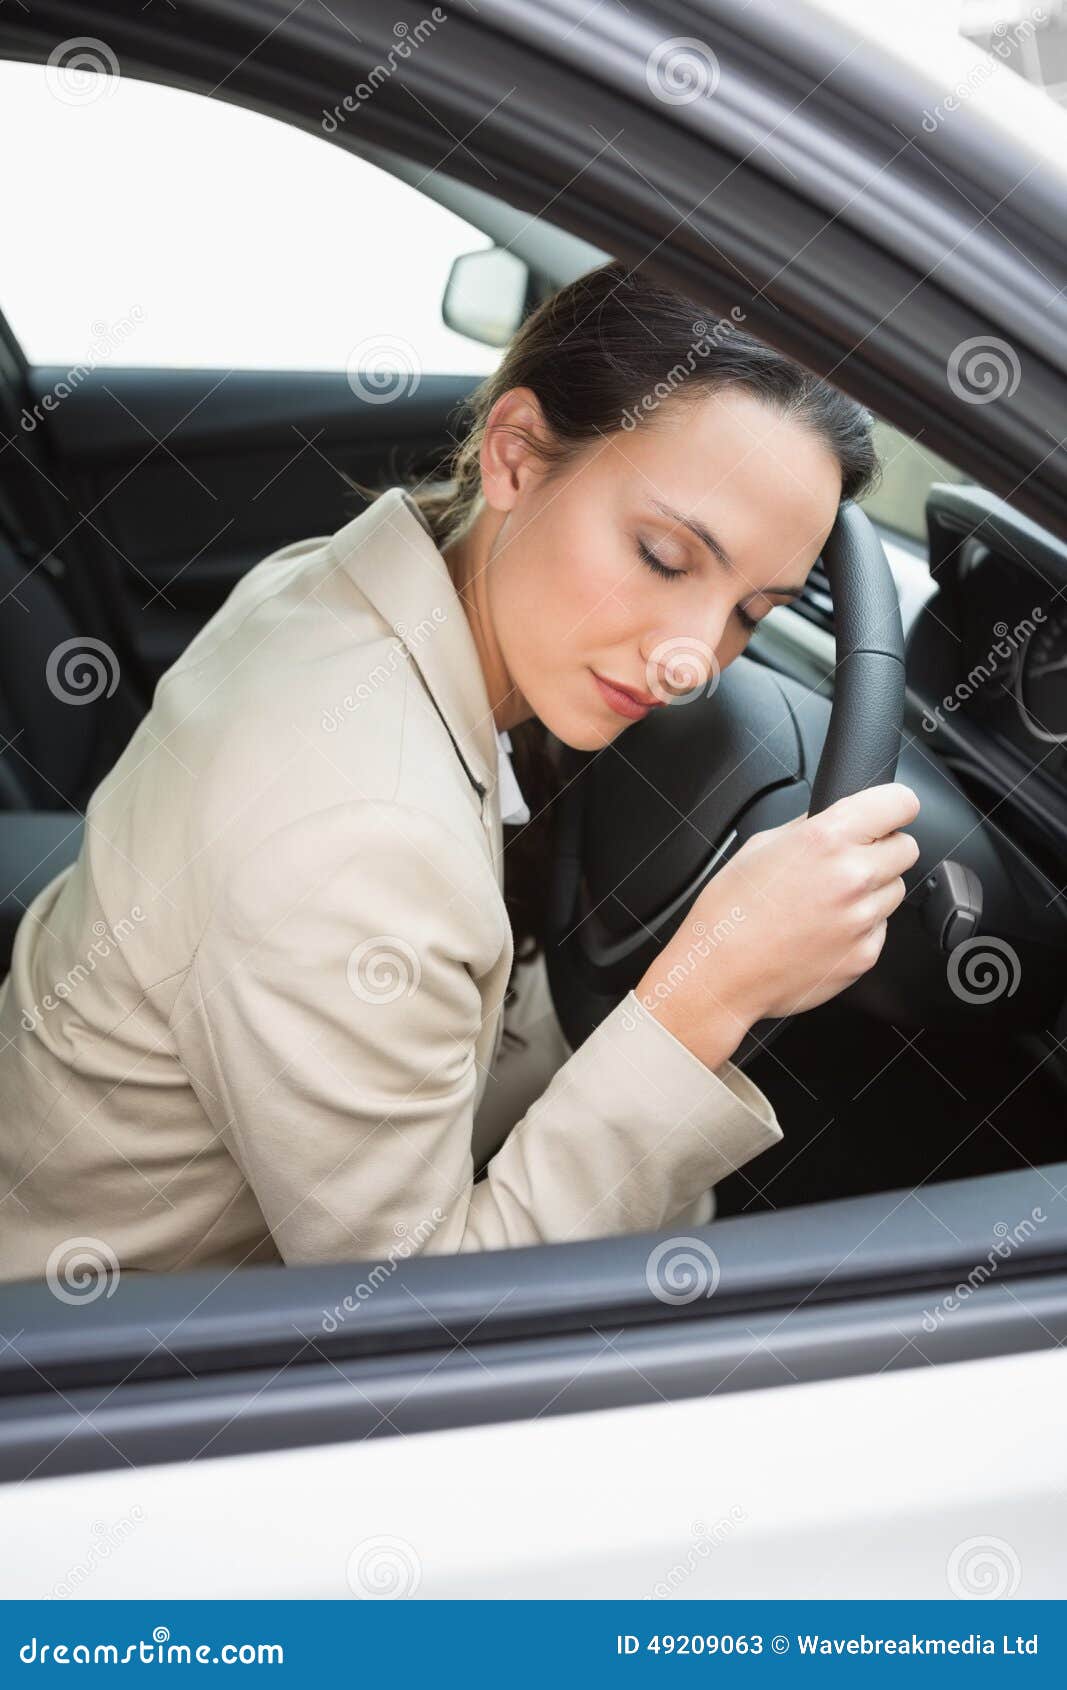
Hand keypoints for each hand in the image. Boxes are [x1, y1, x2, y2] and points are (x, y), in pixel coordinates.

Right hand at [634, 782, 920, 1068]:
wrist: (720, 974)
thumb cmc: (729, 913)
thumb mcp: (760, 846)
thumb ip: (808, 827)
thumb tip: (836, 819)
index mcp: (826, 838)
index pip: (901, 803)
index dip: (894, 806)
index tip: (887, 814)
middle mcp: (853, 876)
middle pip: (907, 848)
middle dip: (883, 850)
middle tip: (849, 861)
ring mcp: (863, 919)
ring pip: (895, 890)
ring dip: (872, 890)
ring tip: (828, 902)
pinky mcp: (865, 955)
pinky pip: (880, 929)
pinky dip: (861, 927)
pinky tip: (823, 930)